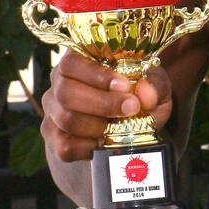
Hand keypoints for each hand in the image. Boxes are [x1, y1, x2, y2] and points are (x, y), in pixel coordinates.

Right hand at [41, 49, 173, 161]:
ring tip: (120, 127)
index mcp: (78, 61)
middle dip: (102, 103)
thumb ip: (155, 85)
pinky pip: (65, 146)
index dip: (97, 75)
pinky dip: (89, 147)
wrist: (125, 128)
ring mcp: (53, 110)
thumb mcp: (153, 86)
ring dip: (98, 126)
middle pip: (66, 92)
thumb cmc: (136, 97)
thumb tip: (146, 94)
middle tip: (131, 108)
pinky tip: (104, 142)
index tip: (124, 85)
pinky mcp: (54, 137)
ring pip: (66, 119)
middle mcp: (58, 83)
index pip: (72, 62)